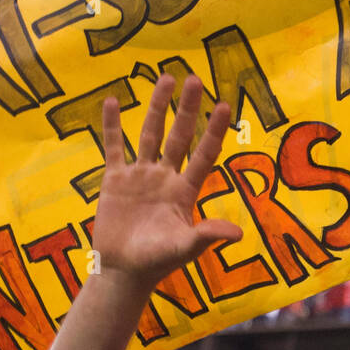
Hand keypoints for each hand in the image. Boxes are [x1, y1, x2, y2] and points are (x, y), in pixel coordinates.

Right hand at [92, 74, 241, 284]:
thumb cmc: (157, 262)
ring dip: (156, 107)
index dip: (213, 131)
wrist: (122, 271)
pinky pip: (114, 147)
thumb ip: (207, 235)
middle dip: (187, 109)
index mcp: (184, 191)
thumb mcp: (184, 248)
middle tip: (195, 79)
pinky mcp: (115, 180)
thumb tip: (237, 234)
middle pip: (179, 136)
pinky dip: (112, 126)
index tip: (223, 105)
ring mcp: (140, 176)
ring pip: (149, 134)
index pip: (203, 155)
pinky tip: (112, 101)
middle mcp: (165, 178)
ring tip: (166, 78)